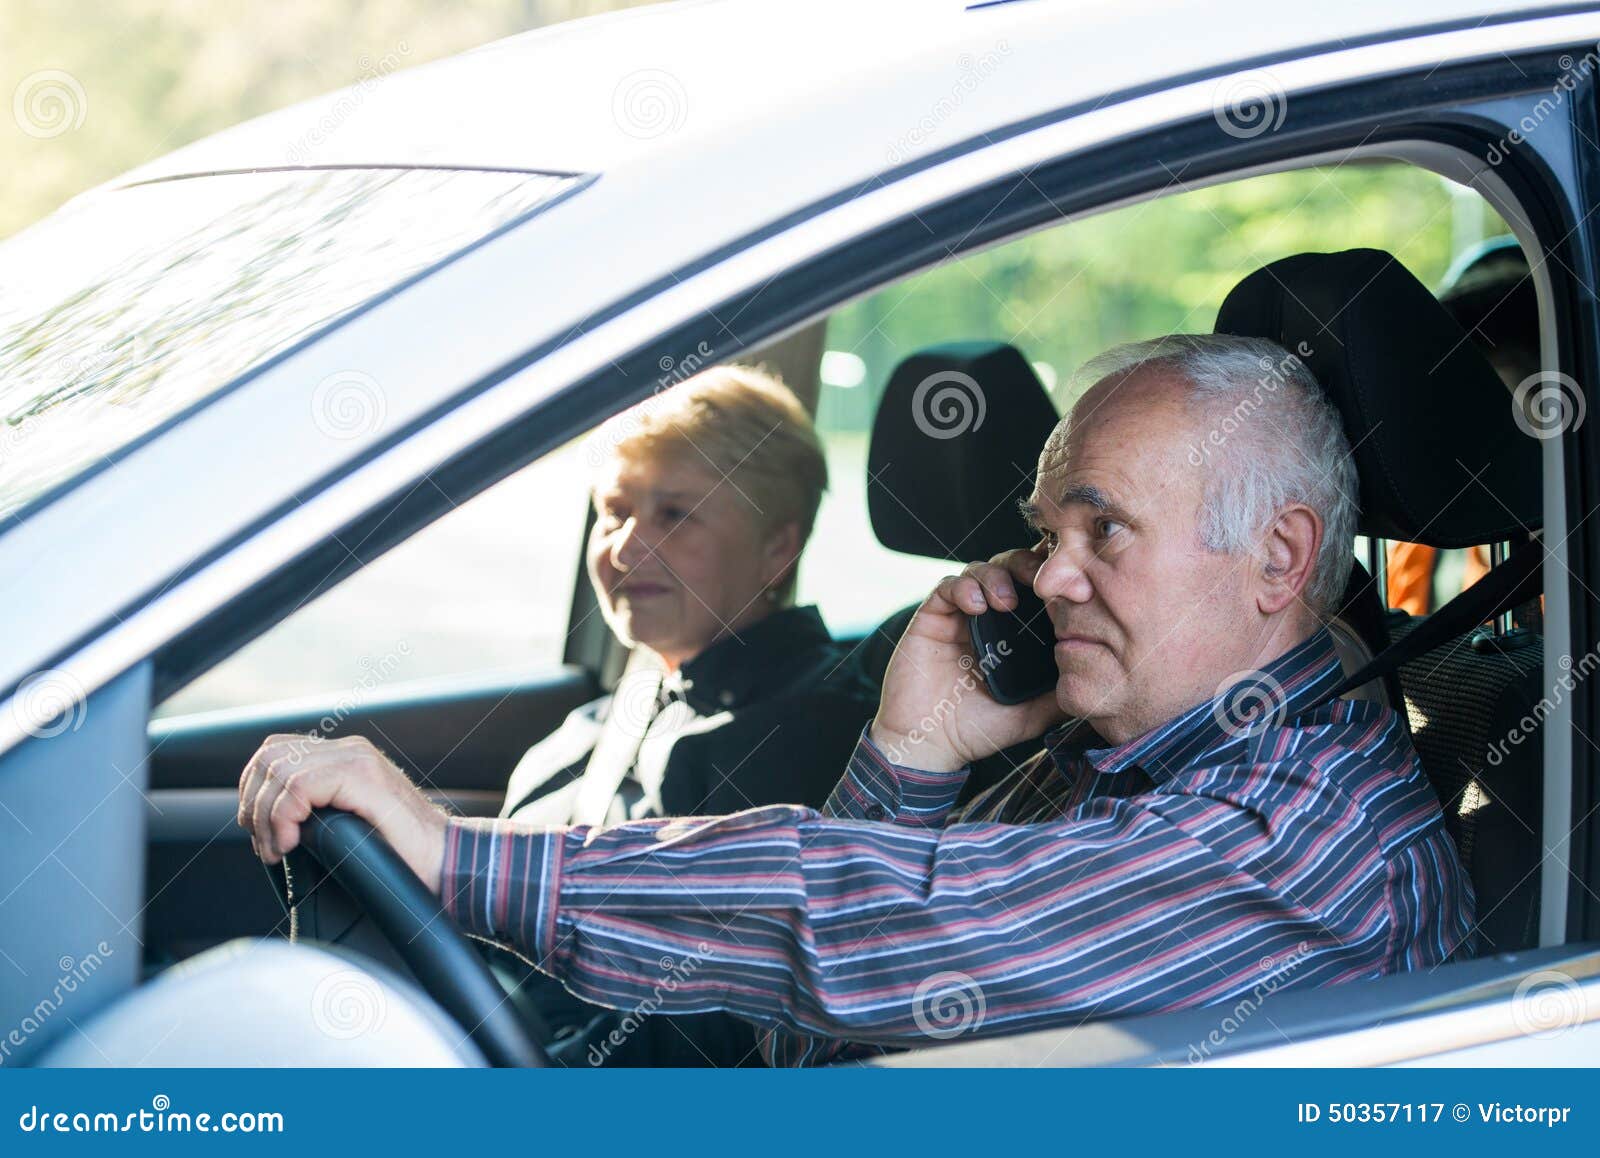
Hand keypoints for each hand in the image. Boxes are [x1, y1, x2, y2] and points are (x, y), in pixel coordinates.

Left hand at [237, 733, 447, 892]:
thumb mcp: (346, 826)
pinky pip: (299, 784)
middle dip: (254, 805)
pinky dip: (284, 816)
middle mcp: (350, 750)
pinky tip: (292, 843)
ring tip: (279, 849)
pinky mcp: (363, 775)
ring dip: (267, 816)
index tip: (264, 836)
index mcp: (345, 758)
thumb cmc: (402, 856)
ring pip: (279, 769)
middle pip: (269, 756)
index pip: (274, 753)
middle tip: (268, 846)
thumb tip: (269, 825)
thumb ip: (316, 812)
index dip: (255, 793)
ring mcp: (358, 758)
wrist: (448, 861)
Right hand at [871, 546, 1066, 772]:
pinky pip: (947, 587)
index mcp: (1015, 633)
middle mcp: (989, 617)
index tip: (1078, 586)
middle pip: (1012, 568)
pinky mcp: (932, 617)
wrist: (930, 745)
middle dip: (1030, 565)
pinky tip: (978, 606)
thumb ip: (1061, 694)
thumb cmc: (978, 730)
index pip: (1039, 589)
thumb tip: (1100, 680)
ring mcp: (960, 615)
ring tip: (1007, 601)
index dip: (1057, 578)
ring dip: (997, 576)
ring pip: (981, 569)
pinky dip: (964, 588)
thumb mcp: (1033, 714)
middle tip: (1049, 581)